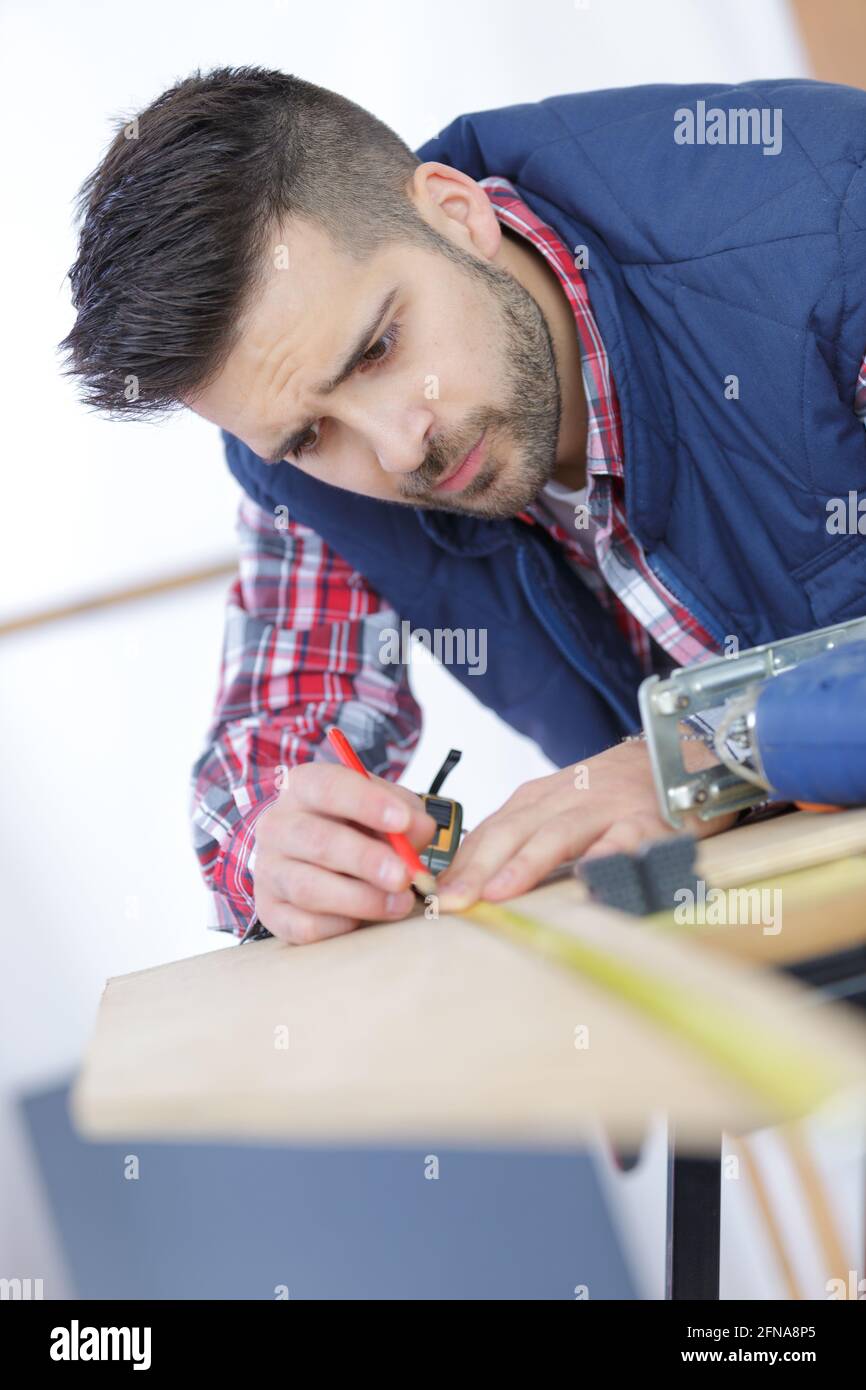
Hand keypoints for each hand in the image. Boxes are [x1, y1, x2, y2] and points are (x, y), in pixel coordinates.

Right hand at [253, 763, 435, 943]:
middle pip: (317, 841)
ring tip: (400, 903)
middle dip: (365, 859)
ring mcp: (268, 870)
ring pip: (308, 888)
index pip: (328, 787)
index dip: (367, 804)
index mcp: (304, 787)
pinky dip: (339, 926)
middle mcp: (277, 826)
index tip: (403, 821)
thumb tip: (418, 830)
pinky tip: (364, 921)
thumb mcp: (386, 809)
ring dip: (360, 898)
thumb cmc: (359, 828)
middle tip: (404, 876)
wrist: (324, 861)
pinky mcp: (271, 912)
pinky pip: (303, 926)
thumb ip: (407, 816)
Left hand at [435, 735, 732, 910]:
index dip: (459, 865)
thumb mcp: (559, 808)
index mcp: (537, 799)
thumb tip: (474, 883)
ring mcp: (604, 808)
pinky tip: (589, 878)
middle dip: (477, 868)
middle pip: (512, 831)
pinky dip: (605, 857)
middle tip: (451, 903)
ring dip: (526, 864)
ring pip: (558, 834)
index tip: (432, 897)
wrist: (677, 755)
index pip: (488, 833)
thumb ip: (523, 839)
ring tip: (499, 893)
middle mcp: (563, 799)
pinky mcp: (646, 820)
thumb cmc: (612, 794)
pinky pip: (623, 839)